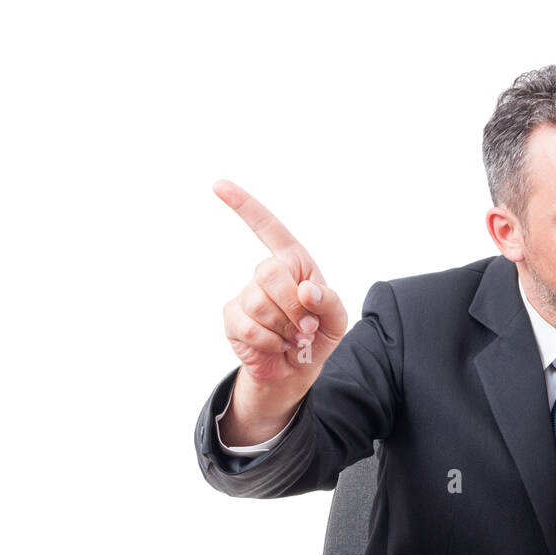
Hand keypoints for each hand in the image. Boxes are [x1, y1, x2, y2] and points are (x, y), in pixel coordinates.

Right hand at [216, 179, 348, 387]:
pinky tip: (276, 344)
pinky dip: (270, 341)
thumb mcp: (337, 320)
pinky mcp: (232, 317)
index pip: (268, 227)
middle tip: (306, 327)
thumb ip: (330, 301)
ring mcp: (246, 294)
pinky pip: (249, 326)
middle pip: (269, 273)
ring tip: (292, 337)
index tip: (218, 185)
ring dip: (284, 328)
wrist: (296, 369)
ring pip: (259, 303)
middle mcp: (267, 273)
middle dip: (293, 307)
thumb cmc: (317, 335)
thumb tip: (306, 291)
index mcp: (294, 262)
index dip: (244, 205)